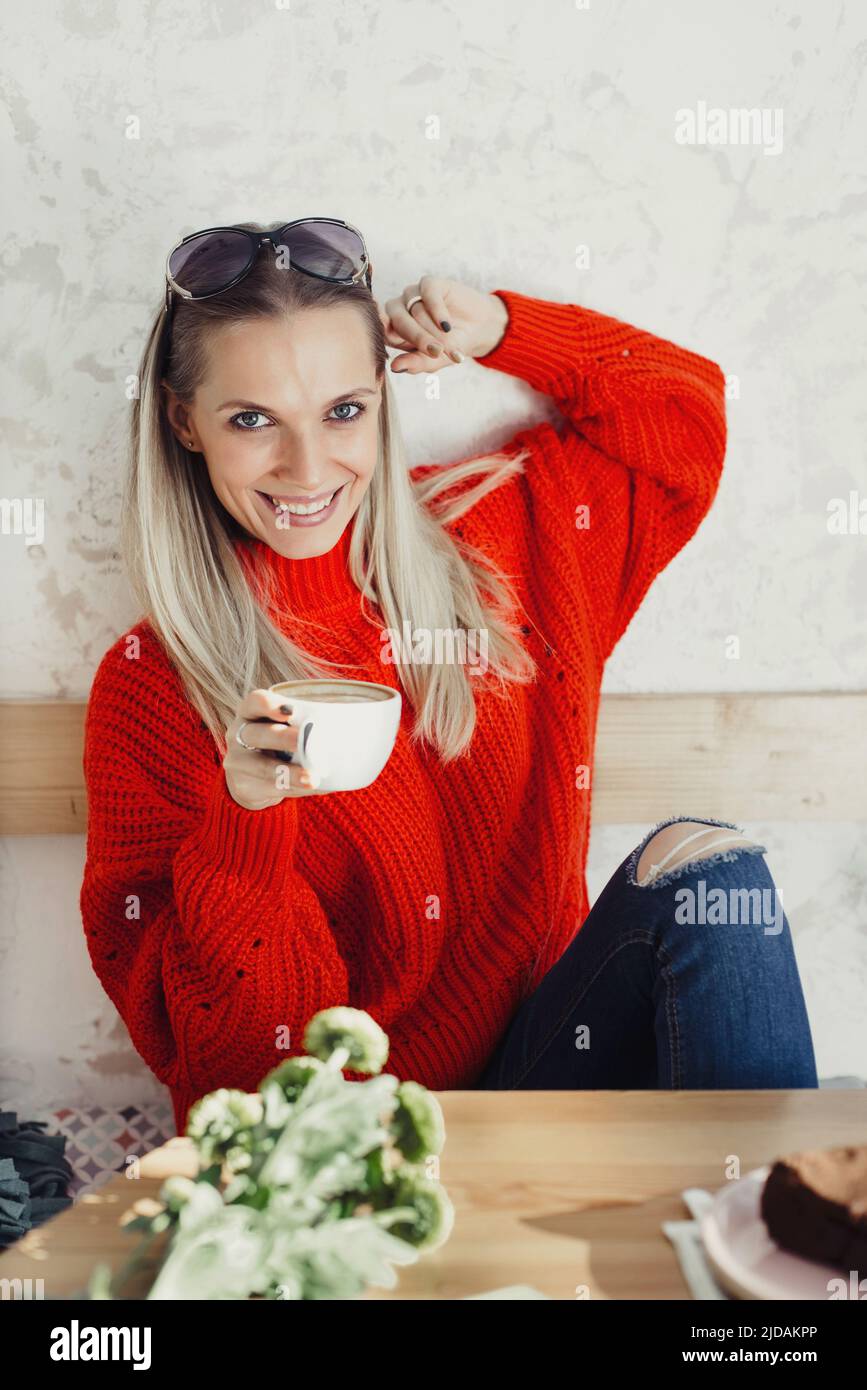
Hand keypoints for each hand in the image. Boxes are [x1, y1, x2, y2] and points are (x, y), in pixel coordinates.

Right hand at [224, 688, 321, 809]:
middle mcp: (239, 734)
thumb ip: (308, 723)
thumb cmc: (277, 745)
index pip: (254, 702)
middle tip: (306, 743)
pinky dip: (296, 789)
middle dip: (283, 738)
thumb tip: (356, 728)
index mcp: (250, 713)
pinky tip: (315, 787)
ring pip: (263, 767)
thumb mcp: (284, 728)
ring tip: (312, 778)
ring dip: (290, 772)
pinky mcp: (244, 786)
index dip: (270, 705)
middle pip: (257, 734)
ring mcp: (238, 762)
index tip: (291, 711)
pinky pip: (272, 788)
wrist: (251, 780)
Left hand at [380, 276, 508, 373]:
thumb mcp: (436, 360)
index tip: (396, 342)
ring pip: (415, 310)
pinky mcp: (429, 284)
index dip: (390, 338)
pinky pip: (427, 294)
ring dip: (434, 329)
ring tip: (451, 340)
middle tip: (437, 352)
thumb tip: (395, 368)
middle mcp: (399, 311)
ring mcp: (412, 295)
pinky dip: (437, 310)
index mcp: (394, 332)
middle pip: (399, 321)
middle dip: (420, 339)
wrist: (479, 330)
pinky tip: (446, 324)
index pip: (384, 334)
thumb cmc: (451, 345)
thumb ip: (415, 363)